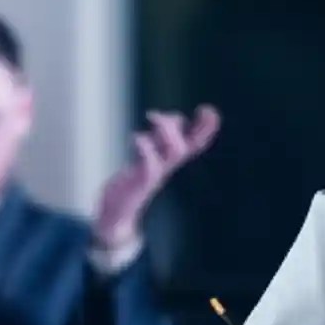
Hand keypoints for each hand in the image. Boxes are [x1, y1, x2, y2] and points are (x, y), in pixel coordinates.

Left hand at [92, 105, 220, 248]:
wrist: (115, 215)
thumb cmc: (132, 184)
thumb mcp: (148, 158)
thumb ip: (160, 141)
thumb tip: (177, 120)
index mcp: (169, 162)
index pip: (194, 144)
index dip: (205, 128)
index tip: (209, 109)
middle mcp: (165, 167)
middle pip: (184, 147)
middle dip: (186, 128)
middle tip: (171, 115)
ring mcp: (154, 175)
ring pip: (173, 153)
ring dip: (167, 131)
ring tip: (152, 115)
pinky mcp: (139, 182)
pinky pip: (149, 166)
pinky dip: (146, 149)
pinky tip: (136, 138)